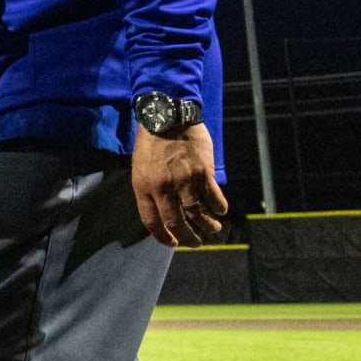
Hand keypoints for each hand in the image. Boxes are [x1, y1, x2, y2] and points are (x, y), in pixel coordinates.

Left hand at [132, 123, 226, 246]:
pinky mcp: (204, 173)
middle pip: (177, 223)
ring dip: (208, 226)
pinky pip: (214, 198)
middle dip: (188, 238)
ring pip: (198, 214)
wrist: (167, 118)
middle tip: (196, 243)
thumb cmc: (151, 144)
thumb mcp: (140, 168)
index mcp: (143, 187)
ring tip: (213, 229)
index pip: (151, 221)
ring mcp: (185, 181)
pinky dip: (219, 208)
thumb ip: (150, 190)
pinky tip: (220, 211)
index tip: (173, 243)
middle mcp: (163, 187)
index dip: (163, 236)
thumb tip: (164, 213)